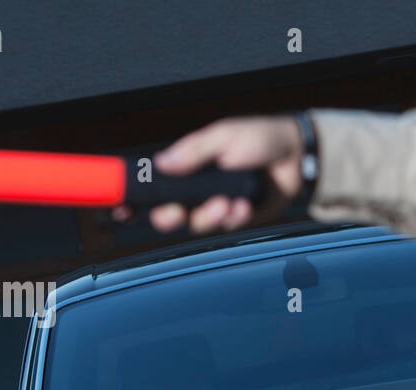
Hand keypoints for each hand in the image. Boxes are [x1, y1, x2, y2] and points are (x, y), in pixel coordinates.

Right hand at [111, 115, 305, 232]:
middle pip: (167, 214)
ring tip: (228, 202)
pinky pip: (226, 226)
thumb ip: (193, 151)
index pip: (152, 185)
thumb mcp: (222, 136)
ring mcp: (217, 205)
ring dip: (209, 216)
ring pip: (197, 225)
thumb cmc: (258, 138)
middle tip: (177, 212)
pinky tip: (245, 204)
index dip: (132, 198)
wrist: (296, 155)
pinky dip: (234, 217)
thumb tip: (162, 163)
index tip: (119, 209)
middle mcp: (197, 189)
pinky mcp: (238, 218)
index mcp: (187, 167)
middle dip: (168, 217)